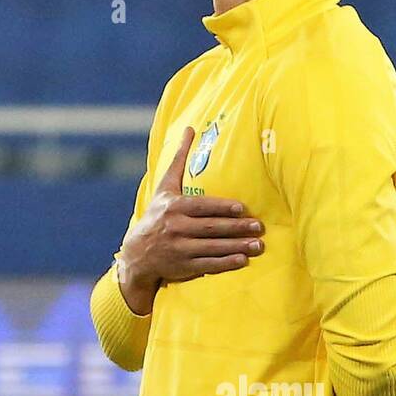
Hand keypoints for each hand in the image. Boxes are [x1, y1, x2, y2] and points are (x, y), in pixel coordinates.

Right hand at [115, 127, 263, 312]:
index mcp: (173, 207)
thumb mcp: (165, 188)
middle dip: (236, 228)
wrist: (136, 254)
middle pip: (210, 227)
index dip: (222, 208)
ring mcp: (179, 249)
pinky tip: (242, 260)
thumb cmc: (157, 215)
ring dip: (236, 247)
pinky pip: (207, 265)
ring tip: (258, 245)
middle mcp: (175, 228)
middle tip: (259, 227)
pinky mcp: (183, 267)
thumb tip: (189, 129)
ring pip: (212, 247)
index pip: (201, 207)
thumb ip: (179, 160)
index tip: (242, 208)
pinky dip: (225, 263)